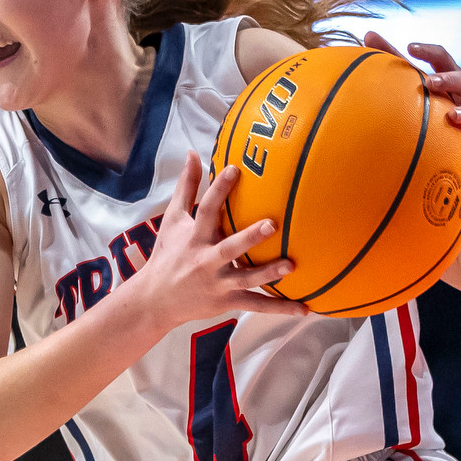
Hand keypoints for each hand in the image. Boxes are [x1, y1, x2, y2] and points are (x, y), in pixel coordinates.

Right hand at [122, 152, 306, 328]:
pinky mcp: (227, 302)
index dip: (219, 190)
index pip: (206, 211)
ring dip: (269, 273)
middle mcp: (206, 260)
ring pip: (246, 279)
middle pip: (229, 248)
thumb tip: (192, 153)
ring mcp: (218, 284)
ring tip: (292, 265)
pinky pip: (256, 305)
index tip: (235, 169)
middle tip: (272, 224)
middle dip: (249, 238)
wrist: (156, 300)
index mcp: (194, 238)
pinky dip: (279, 307)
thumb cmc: (168, 254)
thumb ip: (187, 187)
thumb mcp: (173, 220)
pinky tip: (305, 307)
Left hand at [363, 31, 460, 166]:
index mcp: (454, 79)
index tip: (409, 48)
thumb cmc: (441, 110)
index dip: (429, 51)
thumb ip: (396, 62)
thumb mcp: (422, 88)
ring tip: (451, 116)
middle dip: (449, 79)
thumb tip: (368, 34)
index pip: (443, 58)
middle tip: (429, 82)